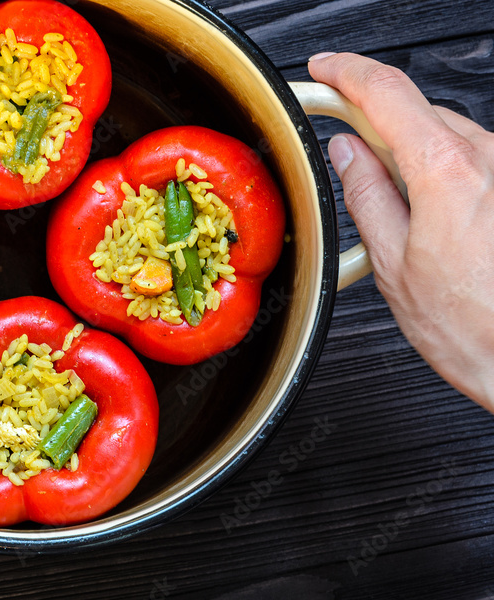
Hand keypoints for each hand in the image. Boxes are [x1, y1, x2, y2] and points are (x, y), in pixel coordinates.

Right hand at [309, 52, 493, 412]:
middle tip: (342, 150)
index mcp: (445, 171)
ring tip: (398, 217)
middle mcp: (489, 159)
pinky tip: (434, 222)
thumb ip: (365, 196)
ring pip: (448, 140)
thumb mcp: (392, 263)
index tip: (325, 70)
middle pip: (419, 115)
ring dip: (415, 159)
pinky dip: (444, 178)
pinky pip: (474, 164)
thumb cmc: (473, 326)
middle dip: (377, 128)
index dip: (346, 74)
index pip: (386, 93)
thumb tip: (346, 155)